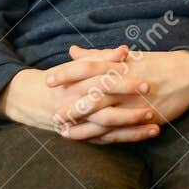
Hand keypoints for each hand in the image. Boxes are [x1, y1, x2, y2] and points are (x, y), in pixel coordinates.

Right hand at [0, 50, 159, 142]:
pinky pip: (109, 139)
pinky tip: (151, 133)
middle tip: (153, 101)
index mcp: (75, 84)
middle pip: (104, 105)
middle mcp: (76, 104)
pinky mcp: (86, 135)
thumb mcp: (77, 66)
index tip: (146, 80)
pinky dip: (130, 137)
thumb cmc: (62, 79)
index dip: (123, 80)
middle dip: (128, 103)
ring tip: (155, 120)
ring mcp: (80, 122)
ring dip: (132, 124)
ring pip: (107, 126)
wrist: (33, 101)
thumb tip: (124, 50)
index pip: (101, 81)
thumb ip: (101, 57)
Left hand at [50, 47, 188, 141]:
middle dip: (72, 106)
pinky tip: (90, 141)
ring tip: (65, 132)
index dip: (68, 74)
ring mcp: (137, 103)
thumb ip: (99, 54)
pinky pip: (122, 131)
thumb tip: (72, 51)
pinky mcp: (147, 118)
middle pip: (94, 95)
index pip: (89, 67)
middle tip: (53, 114)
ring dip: (84, 127)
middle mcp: (127, 85)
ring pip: (106, 117)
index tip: (49, 80)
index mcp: (122, 65)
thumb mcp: (130, 56)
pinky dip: (105, 137)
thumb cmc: (158, 63)